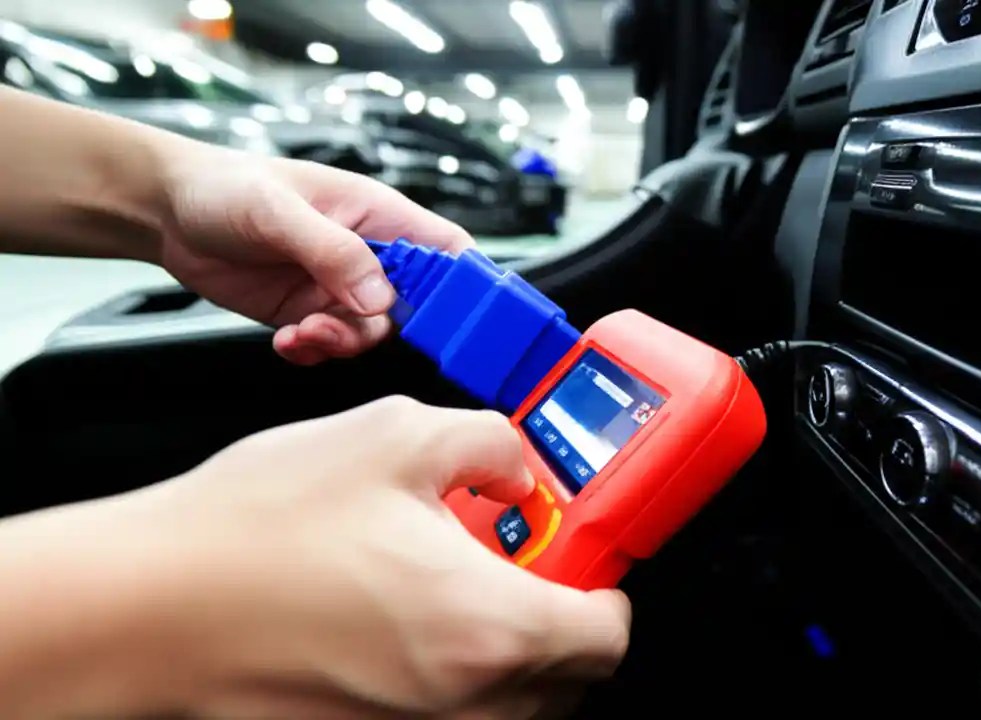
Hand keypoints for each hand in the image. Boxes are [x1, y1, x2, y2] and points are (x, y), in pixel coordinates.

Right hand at [0, 397, 629, 718]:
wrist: (144, 606)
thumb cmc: (253, 532)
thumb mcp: (393, 437)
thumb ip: (489, 443)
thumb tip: (518, 465)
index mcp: (487, 626)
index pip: (607, 636)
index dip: (604, 586)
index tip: (577, 553)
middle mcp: (463, 701)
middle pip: (567, 676)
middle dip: (557, 614)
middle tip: (513, 559)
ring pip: (511, 703)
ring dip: (504, 647)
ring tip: (446, 583)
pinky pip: (448, 715)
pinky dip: (449, 674)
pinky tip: (398, 618)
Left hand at [160, 147, 473, 364]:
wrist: (166, 212)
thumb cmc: (226, 187)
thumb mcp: (279, 213)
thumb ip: (333, 253)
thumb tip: (379, 297)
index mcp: (379, 216)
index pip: (447, 252)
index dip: (465, 287)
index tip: (458, 322)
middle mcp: (368, 255)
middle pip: (415, 306)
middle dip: (383, 327)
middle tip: (343, 328)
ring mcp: (339, 288)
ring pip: (371, 334)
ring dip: (341, 343)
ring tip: (302, 333)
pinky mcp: (309, 313)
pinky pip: (331, 345)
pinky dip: (313, 351)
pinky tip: (287, 340)